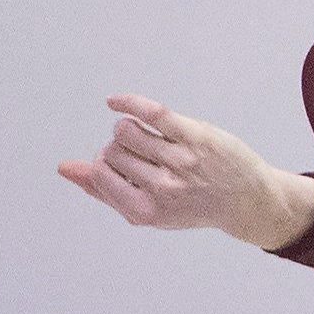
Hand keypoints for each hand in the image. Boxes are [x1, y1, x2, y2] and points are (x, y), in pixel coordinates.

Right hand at [57, 94, 313, 247]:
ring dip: (130, 129)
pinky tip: (116, 102)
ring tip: (148, 139)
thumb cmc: (192, 205)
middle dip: (121, 148)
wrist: (248, 202)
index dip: (104, 163)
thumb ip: (104, 191)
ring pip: (127, 129)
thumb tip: (65, 168)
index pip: (100, 171)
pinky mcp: (197, 136)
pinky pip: (152, 112)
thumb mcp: (147, 210)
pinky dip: (128, 103)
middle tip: (146, 158)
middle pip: (113, 149)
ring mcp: (182, 160)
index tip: (119, 163)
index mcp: (146, 210)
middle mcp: (164, 186)